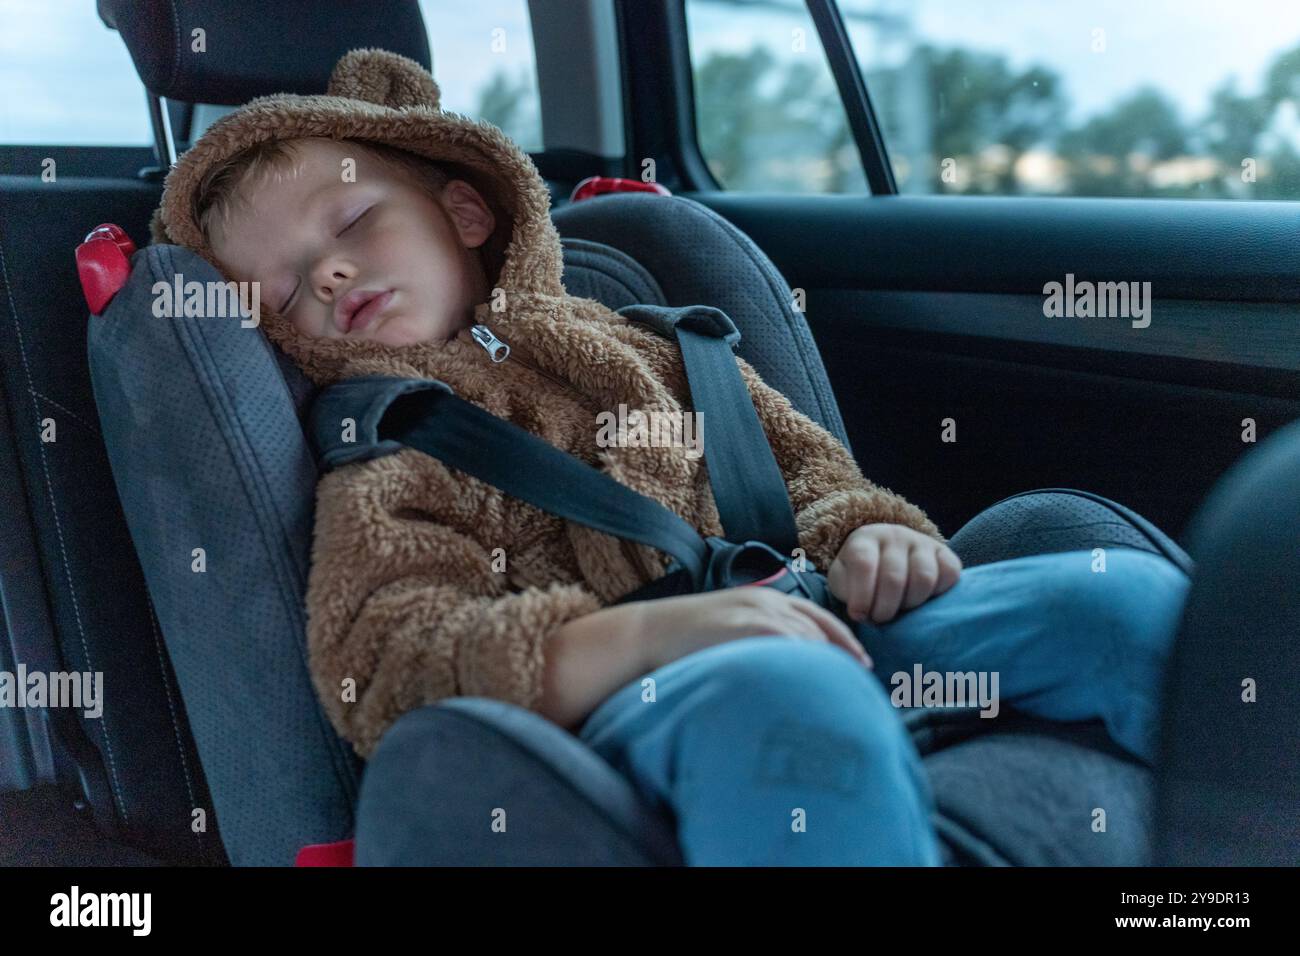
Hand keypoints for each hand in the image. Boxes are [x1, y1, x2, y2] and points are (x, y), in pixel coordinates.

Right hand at [631, 588, 873, 672]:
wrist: (648, 633)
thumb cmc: (683, 638)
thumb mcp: (728, 627)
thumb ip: (757, 637)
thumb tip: (780, 664)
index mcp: (764, 598)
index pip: (818, 617)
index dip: (844, 640)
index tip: (862, 664)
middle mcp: (767, 601)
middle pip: (821, 630)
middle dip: (844, 657)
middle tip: (863, 687)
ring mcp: (758, 612)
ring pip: (811, 640)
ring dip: (830, 666)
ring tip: (845, 695)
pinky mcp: (749, 628)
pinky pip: (791, 646)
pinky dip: (807, 665)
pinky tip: (816, 686)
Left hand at [827, 524, 961, 624]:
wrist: (885, 559)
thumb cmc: (859, 576)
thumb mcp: (843, 581)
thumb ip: (846, 592)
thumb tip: (860, 611)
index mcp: (864, 539)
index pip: (863, 563)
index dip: (861, 595)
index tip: (858, 615)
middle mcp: (894, 535)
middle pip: (894, 577)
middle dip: (885, 608)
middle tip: (880, 619)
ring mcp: (922, 542)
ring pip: (924, 578)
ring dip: (911, 604)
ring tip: (900, 610)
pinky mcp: (945, 553)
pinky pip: (950, 574)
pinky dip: (938, 593)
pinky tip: (923, 600)